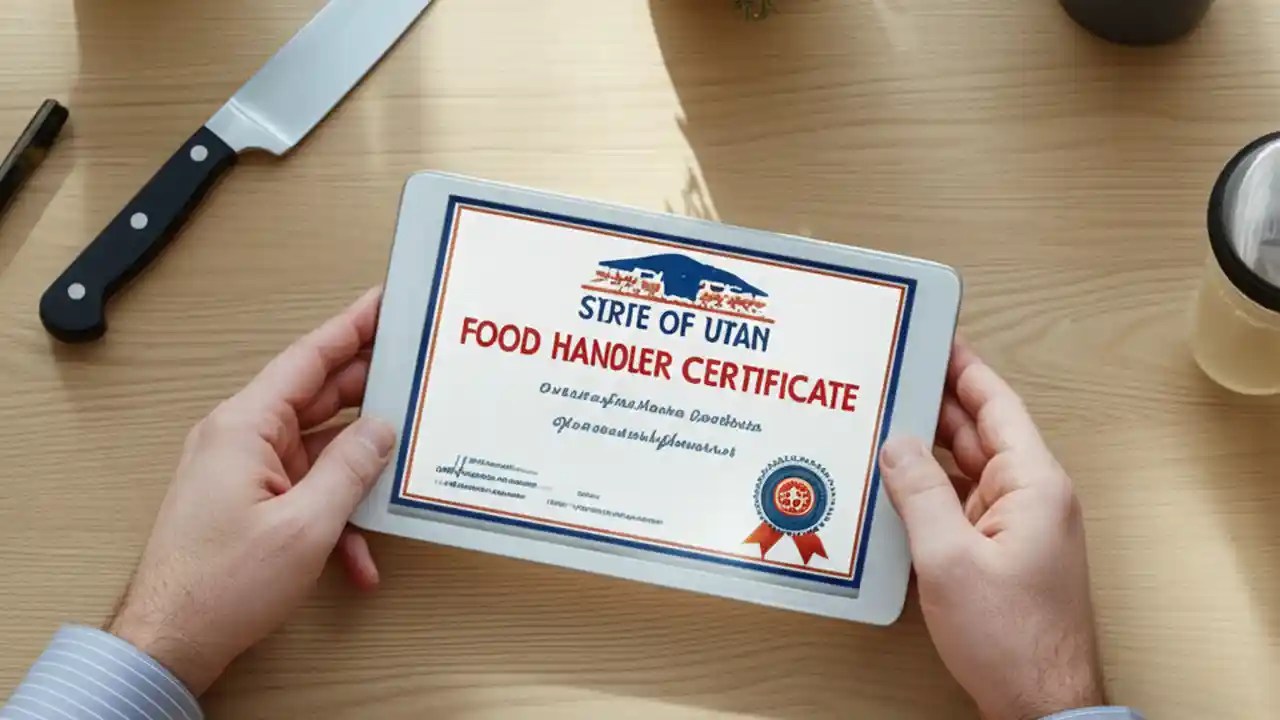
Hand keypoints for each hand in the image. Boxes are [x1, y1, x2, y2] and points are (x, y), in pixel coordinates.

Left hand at [107, 288, 396, 694]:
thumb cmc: (218, 585)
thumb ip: (351, 468)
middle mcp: (241, 439)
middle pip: (317, 397)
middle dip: (369, 391)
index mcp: (245, 426)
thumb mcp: (306, 526)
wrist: (169, 642)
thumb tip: (381, 429)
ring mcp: (244, 471)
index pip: (309, 358)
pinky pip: (305, 492)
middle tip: (416, 373)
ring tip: (404, 465)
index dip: (352, 327)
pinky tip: (361, 555)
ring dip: (358, 471)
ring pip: (318, 449)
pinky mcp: (249, 503)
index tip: (386, 302)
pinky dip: (336, 516)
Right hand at [879, 341, 1103, 719]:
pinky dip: (928, 489)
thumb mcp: (948, 559)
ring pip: (965, 468)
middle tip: (887, 374)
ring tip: (878, 418)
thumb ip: (919, 494)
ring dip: (926, 449)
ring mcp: (1016, 525)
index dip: (963, 367)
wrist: (1042, 702)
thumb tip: (895, 444)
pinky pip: (960, 503)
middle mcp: (1030, 496)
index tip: (932, 337)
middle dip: (934, 403)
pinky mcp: (1000, 551)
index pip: (996, 405)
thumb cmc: (1010, 637)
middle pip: (977, 432)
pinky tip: (892, 482)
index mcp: (1034, 484)